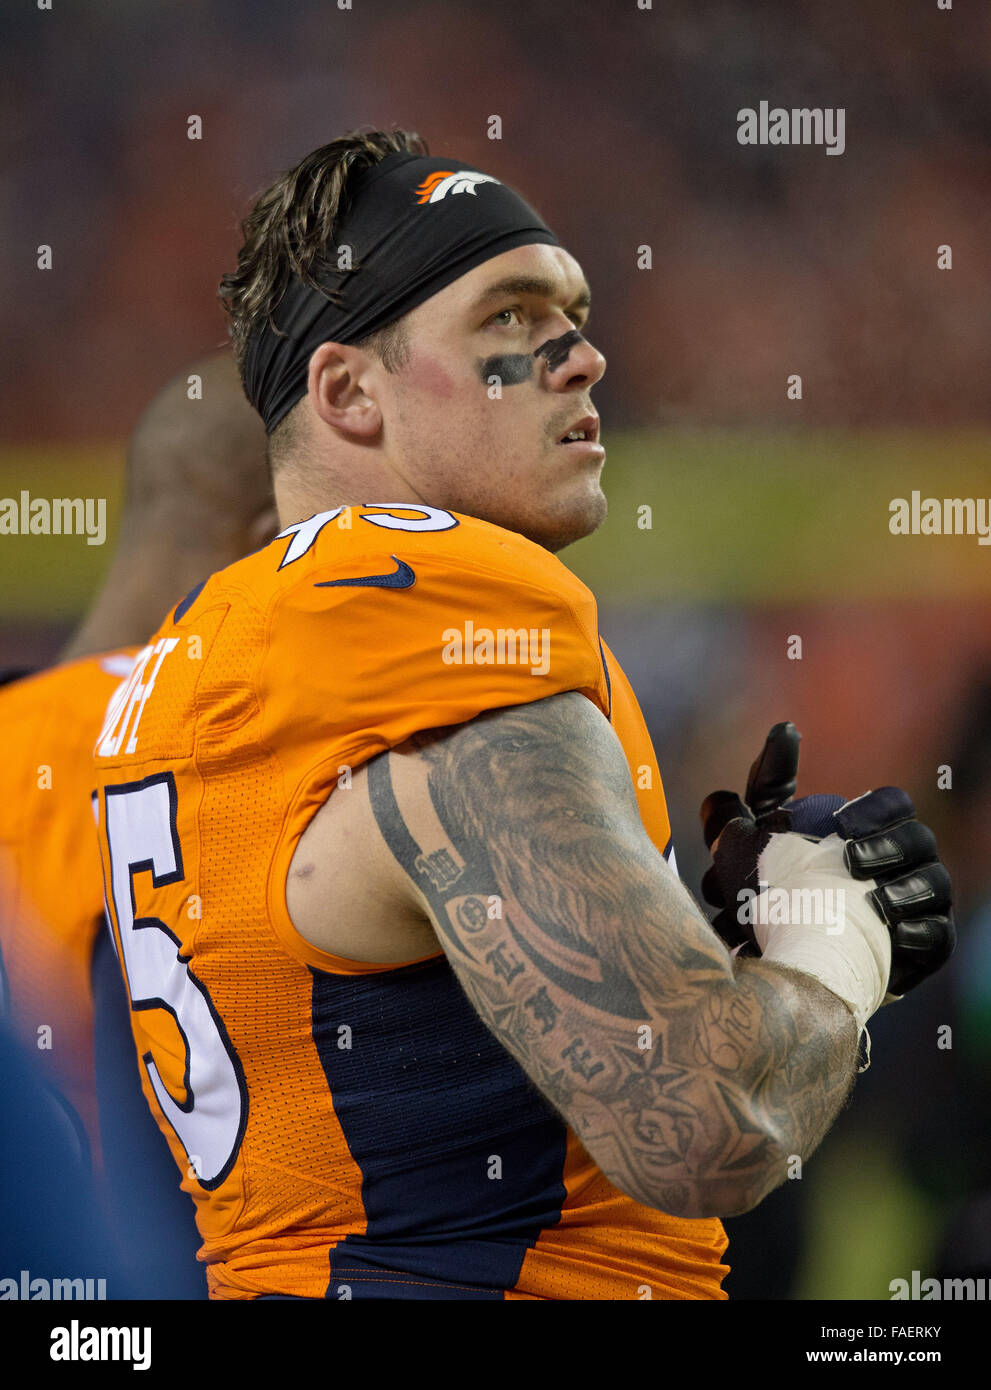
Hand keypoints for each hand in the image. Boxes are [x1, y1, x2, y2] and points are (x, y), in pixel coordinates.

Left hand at [699, 725, 955, 997]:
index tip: (840, 823)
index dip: (876, 809)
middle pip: (920, 840)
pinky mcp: (922, 950)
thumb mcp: (755, 834)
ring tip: (871, 901)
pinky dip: (915, 933)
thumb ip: (767, 783)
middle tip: (850, 861)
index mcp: (874, 829)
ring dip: (906, 890)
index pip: (895, 803)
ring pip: (936, 886)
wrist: (774, 956)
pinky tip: (885, 933)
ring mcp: (919, 906)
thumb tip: (785, 729)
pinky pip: (938, 937)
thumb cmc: (771, 887)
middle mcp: (905, 862)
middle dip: (890, 847)